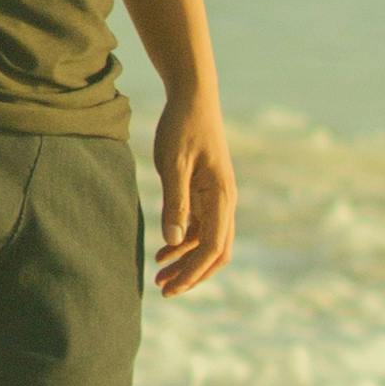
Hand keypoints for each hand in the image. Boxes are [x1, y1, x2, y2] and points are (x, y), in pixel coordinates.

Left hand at [153, 84, 237, 294]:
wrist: (193, 96)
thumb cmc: (183, 126)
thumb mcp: (173, 164)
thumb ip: (174, 203)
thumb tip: (172, 242)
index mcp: (222, 196)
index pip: (212, 248)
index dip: (192, 273)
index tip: (169, 288)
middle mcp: (225, 201)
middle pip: (216, 252)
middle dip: (192, 274)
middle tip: (164, 289)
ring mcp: (217, 197)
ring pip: (208, 242)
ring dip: (186, 262)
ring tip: (158, 276)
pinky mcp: (207, 192)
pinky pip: (200, 228)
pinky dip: (184, 244)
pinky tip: (162, 252)